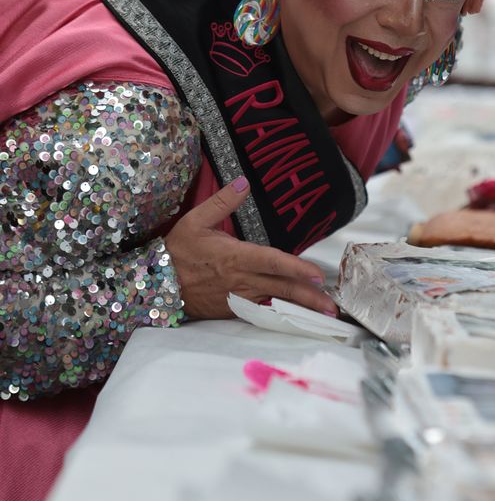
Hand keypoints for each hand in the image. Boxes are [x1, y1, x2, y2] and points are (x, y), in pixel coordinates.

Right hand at [165, 178, 336, 319]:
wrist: (155, 284)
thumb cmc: (177, 251)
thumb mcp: (195, 220)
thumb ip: (223, 201)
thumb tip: (244, 181)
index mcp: (235, 257)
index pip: (272, 262)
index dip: (296, 269)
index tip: (317, 275)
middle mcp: (240, 280)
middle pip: (281, 288)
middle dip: (309, 297)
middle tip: (334, 306)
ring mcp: (237, 298)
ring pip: (275, 304)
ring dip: (301, 309)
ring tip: (324, 314)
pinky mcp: (233, 311)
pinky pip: (261, 313)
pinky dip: (281, 316)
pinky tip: (297, 319)